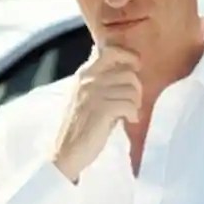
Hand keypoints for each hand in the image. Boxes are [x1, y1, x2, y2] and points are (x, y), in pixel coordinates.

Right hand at [52, 45, 141, 181]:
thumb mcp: (85, 96)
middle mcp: (88, 80)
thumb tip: (119, 65)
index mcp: (84, 74)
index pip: (111, 52)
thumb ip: (99, 79)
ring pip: (131, 89)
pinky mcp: (102, 110)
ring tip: (128, 114)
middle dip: (136, 88)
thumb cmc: (79, 126)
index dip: (129, 57)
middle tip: (133, 102)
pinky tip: (128, 120)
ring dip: (135, 103)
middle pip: (128, 73)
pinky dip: (133, 114)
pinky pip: (129, 105)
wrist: (67, 152)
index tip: (136, 68)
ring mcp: (94, 94)